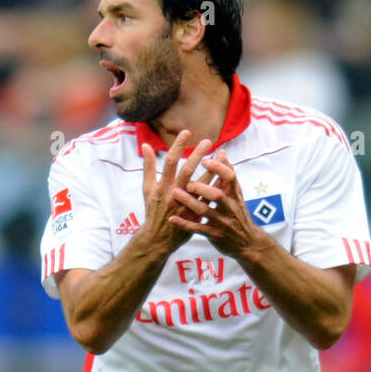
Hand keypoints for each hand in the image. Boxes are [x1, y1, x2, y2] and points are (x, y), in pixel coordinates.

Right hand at [141, 131, 213, 254]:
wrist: (158, 238)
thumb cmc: (153, 211)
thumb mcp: (147, 189)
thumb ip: (148, 166)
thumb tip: (146, 146)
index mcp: (163, 186)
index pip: (171, 161)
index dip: (179, 145)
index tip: (187, 132)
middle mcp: (174, 194)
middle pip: (188, 170)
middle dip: (198, 155)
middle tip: (208, 141)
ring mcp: (186, 205)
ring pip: (201, 185)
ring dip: (212, 170)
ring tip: (221, 156)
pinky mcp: (195, 215)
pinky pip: (208, 200)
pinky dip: (216, 188)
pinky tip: (224, 178)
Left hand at [168, 149, 263, 258]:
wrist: (247, 243)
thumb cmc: (238, 214)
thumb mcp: (237, 195)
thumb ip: (228, 174)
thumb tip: (221, 152)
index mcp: (235, 196)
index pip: (230, 178)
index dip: (218, 168)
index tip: (205, 161)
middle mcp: (230, 208)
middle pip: (217, 195)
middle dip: (202, 188)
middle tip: (188, 182)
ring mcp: (222, 223)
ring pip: (205, 211)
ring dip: (190, 202)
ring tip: (175, 193)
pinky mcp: (215, 236)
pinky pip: (198, 229)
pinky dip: (185, 224)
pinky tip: (172, 219)